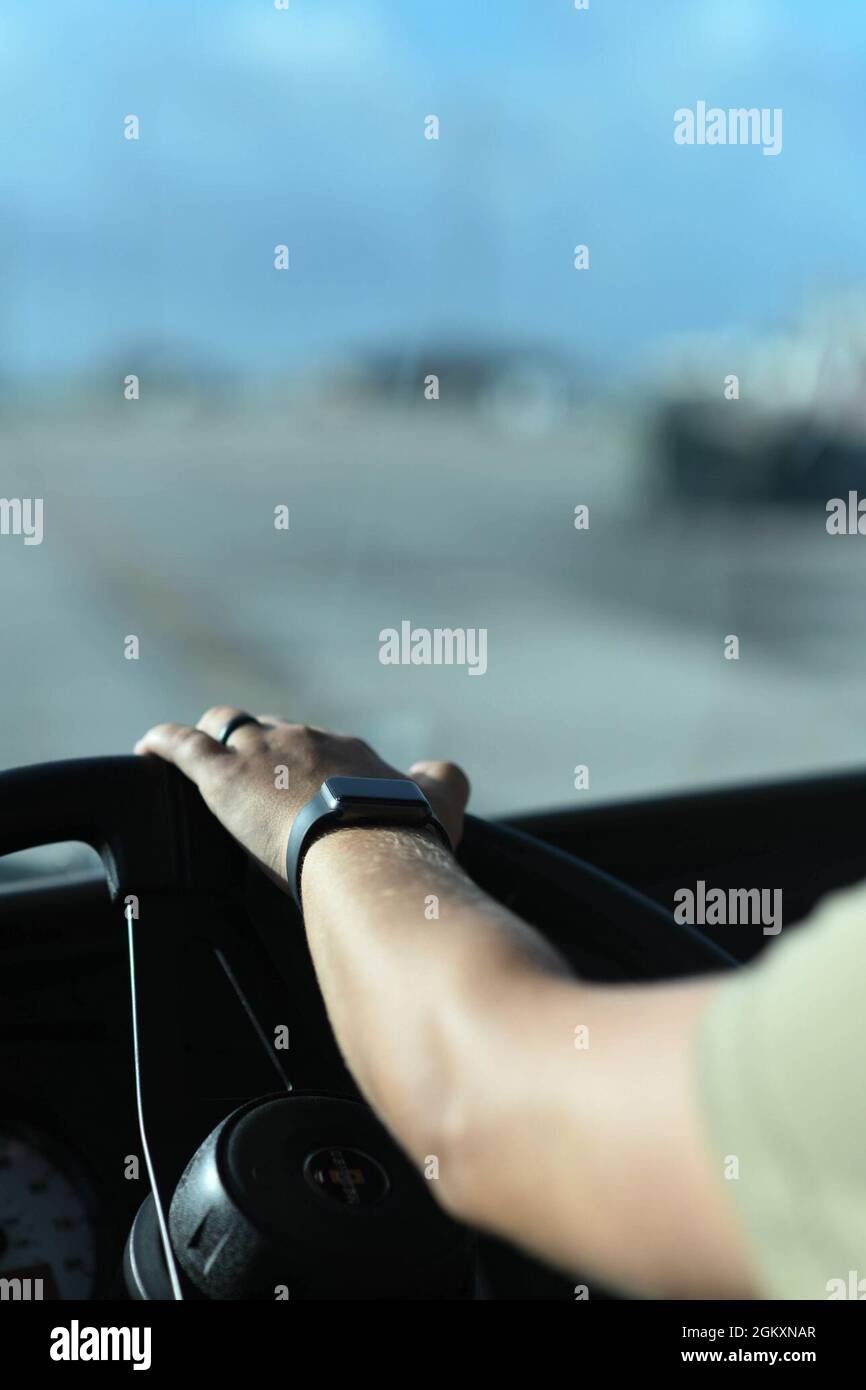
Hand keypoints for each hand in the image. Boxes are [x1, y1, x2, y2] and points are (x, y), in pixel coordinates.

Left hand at [134, 705, 468, 886]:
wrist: (369, 847)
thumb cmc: (404, 833)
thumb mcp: (440, 802)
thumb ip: (443, 782)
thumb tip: (443, 771)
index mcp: (347, 750)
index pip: (319, 745)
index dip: (309, 762)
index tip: (306, 786)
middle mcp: (303, 739)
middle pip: (271, 728)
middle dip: (261, 745)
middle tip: (255, 777)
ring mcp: (261, 752)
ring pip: (228, 725)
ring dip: (214, 735)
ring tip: (201, 751)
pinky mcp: (222, 776)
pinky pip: (182, 746)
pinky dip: (162, 742)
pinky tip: (147, 746)